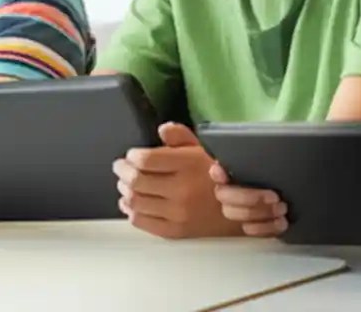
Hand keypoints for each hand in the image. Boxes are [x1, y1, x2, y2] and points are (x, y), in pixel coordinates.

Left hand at [113, 123, 240, 238]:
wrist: (240, 210)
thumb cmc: (218, 176)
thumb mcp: (205, 148)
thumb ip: (181, 136)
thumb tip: (162, 129)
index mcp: (189, 165)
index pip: (145, 160)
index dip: (132, 156)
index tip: (131, 155)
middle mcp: (182, 190)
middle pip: (136, 181)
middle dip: (122, 172)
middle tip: (120, 167)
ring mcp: (178, 213)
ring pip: (135, 201)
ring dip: (124, 191)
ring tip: (125, 184)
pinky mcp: (176, 231)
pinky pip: (142, 222)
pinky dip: (130, 211)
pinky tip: (130, 203)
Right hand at [208, 163, 288, 236]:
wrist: (283, 192)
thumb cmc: (272, 174)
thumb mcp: (267, 161)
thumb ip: (256, 158)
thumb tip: (259, 147)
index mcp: (229, 173)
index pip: (216, 172)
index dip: (217, 173)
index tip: (221, 173)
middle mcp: (227, 191)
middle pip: (226, 197)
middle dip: (250, 198)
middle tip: (275, 197)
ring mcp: (235, 210)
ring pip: (237, 216)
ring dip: (260, 214)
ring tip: (282, 209)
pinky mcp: (247, 225)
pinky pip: (250, 231)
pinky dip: (266, 228)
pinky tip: (281, 222)